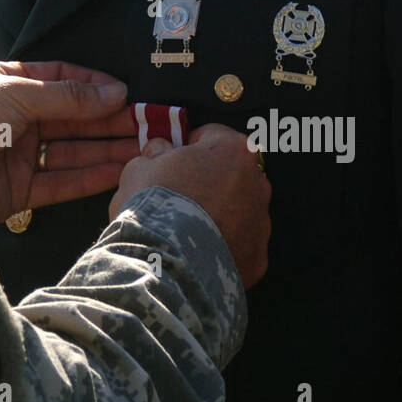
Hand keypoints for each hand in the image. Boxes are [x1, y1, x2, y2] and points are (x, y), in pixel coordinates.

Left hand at [0, 61, 138, 226]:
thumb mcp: (15, 92)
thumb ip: (67, 96)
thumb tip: (115, 93)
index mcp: (8, 83)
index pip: (60, 79)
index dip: (94, 86)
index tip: (126, 93)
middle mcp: (15, 118)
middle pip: (72, 117)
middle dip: (110, 120)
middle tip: (149, 122)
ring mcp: (18, 155)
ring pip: (72, 151)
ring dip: (108, 148)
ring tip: (145, 147)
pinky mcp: (19, 192)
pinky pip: (61, 182)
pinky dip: (90, 177)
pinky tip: (120, 170)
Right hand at [109, 122, 270, 287]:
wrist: (163, 265)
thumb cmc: (153, 205)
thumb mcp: (140, 166)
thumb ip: (156, 153)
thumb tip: (161, 151)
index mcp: (233, 150)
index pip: (211, 136)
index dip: (187, 148)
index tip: (171, 162)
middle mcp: (258, 183)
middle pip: (230, 175)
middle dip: (208, 182)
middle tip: (177, 197)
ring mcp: (261, 223)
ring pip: (238, 211)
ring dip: (218, 215)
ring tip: (185, 231)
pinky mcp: (258, 258)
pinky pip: (240, 245)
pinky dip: (222, 247)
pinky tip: (196, 254)